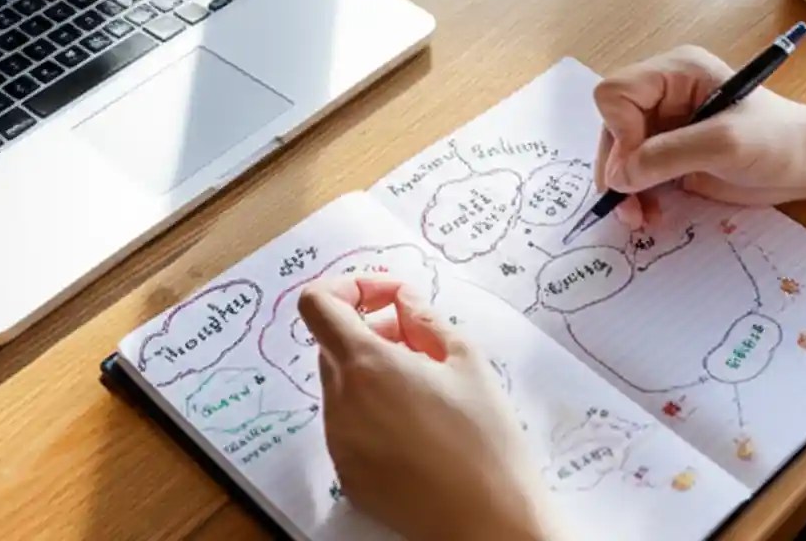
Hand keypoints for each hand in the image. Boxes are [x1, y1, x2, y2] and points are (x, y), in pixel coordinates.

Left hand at [299, 277, 570, 540]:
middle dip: (371, 332)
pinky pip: (348, 426)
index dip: (348, 288)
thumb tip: (401, 300)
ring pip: (342, 387)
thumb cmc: (486, 440)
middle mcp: (340, 403)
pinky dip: (373, 413)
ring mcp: (338, 443)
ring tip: (426, 390)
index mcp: (366, 366)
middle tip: (420, 344)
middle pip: (333, 345)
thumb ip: (424, 318)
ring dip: (373, 374)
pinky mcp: (347, 474)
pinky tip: (418, 429)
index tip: (387, 299)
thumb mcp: (466, 360)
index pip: (316, 304)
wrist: (489, 522)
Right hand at [593, 45, 805, 226]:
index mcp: (675, 72)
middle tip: (629, 206)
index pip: (616, 93)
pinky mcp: (668, 154)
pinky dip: (635, 196)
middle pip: (611, 127)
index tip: (637, 165)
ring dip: (623, 188)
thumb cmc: (778, 141)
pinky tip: (649, 213)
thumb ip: (667, 156)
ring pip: (618, 154)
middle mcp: (663, 94)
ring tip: (639, 217)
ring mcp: (664, 125)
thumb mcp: (724, 144)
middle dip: (617, 168)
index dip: (618, 130)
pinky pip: (634, 173)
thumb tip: (618, 177)